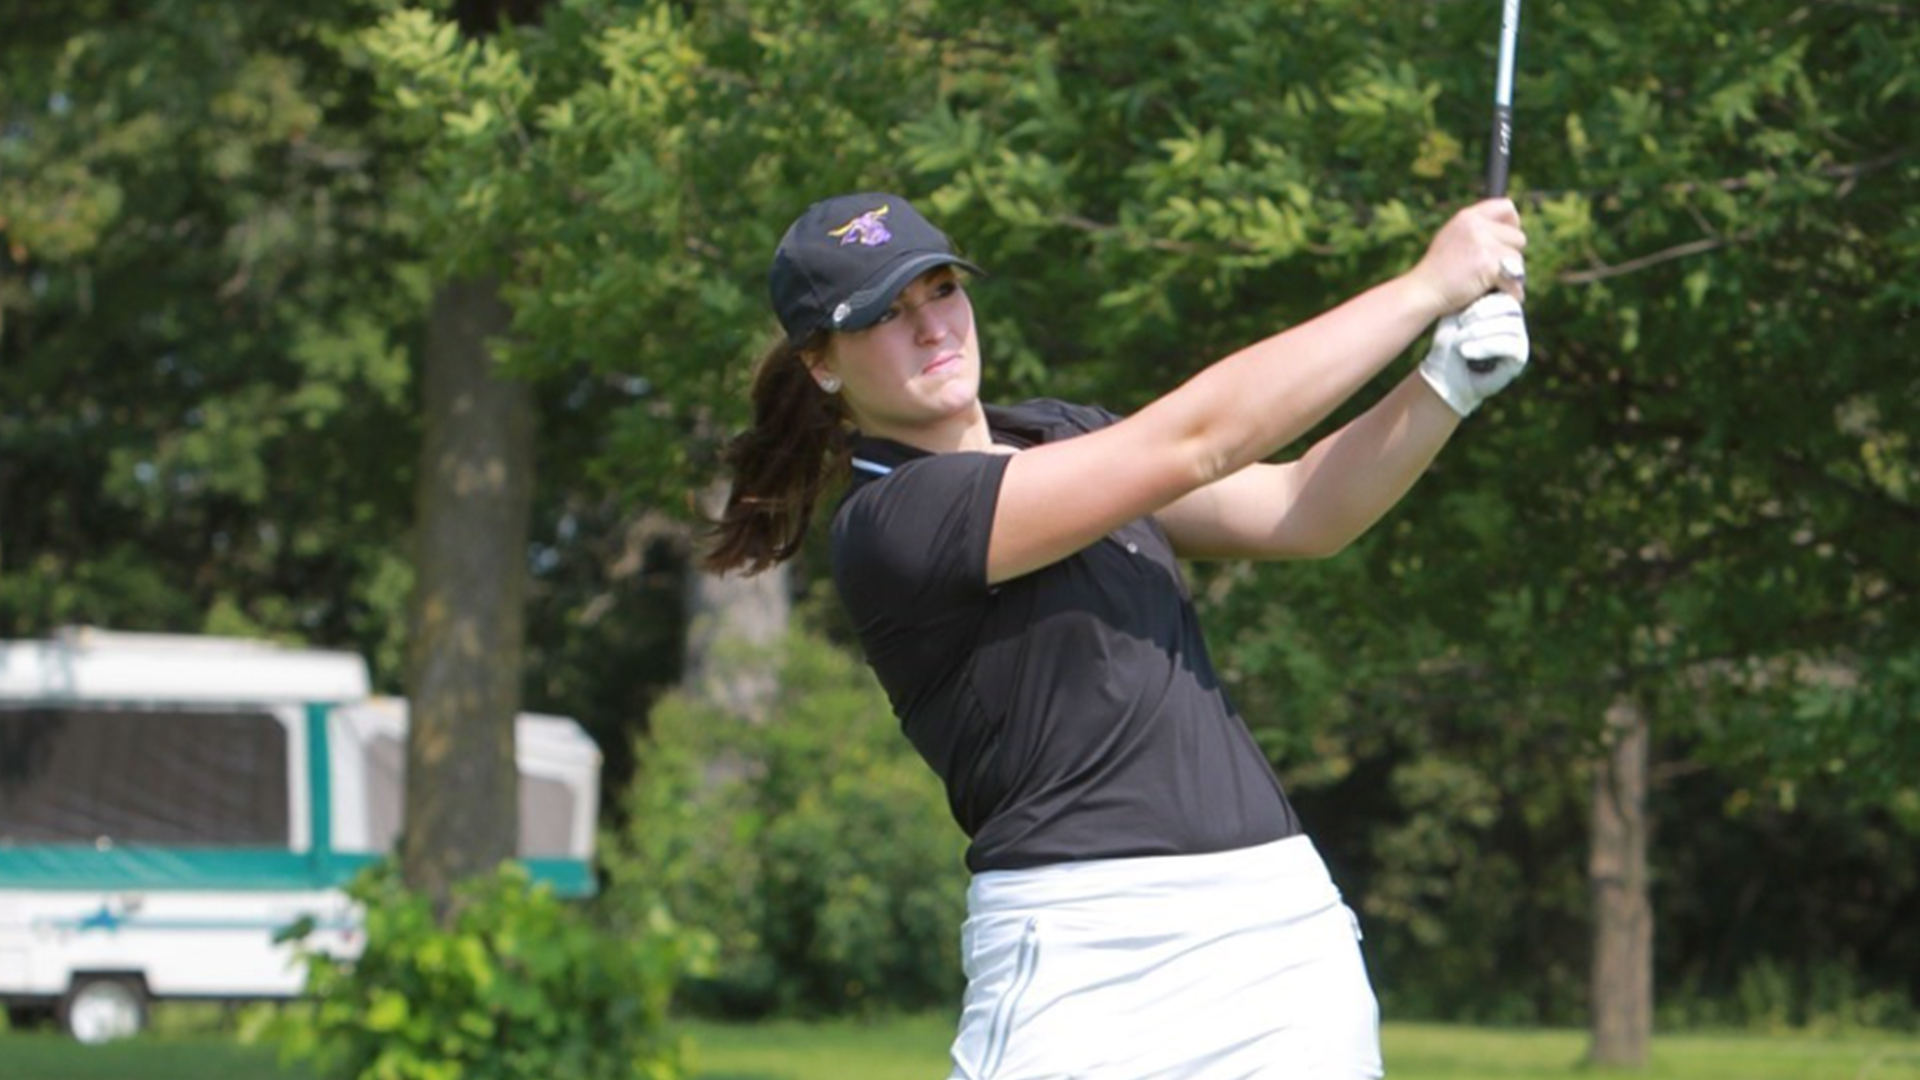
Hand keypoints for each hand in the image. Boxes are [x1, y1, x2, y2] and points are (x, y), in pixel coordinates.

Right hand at [1410, 199, 1528, 316]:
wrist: (1423, 291)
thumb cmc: (1437, 272)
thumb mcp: (1452, 239)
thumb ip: (1475, 231)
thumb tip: (1507, 232)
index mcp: (1467, 217)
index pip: (1506, 207)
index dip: (1513, 224)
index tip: (1507, 240)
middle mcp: (1476, 226)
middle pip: (1518, 237)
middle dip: (1510, 255)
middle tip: (1493, 269)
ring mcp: (1482, 245)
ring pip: (1518, 259)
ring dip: (1511, 274)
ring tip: (1491, 284)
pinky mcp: (1488, 264)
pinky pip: (1514, 278)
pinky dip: (1510, 290)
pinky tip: (1498, 294)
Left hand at [1418, 293, 1529, 416]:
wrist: (1444, 374)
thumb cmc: (1448, 343)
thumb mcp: (1455, 315)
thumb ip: (1472, 297)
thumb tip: (1488, 278)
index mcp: (1500, 305)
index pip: (1505, 290)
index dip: (1484, 300)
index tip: (1461, 314)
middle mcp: (1514, 319)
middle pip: (1510, 305)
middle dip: (1482, 312)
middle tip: (1461, 323)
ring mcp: (1519, 338)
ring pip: (1510, 325)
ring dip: (1480, 332)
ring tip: (1460, 343)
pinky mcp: (1519, 357)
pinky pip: (1510, 345)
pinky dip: (1485, 346)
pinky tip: (1466, 352)